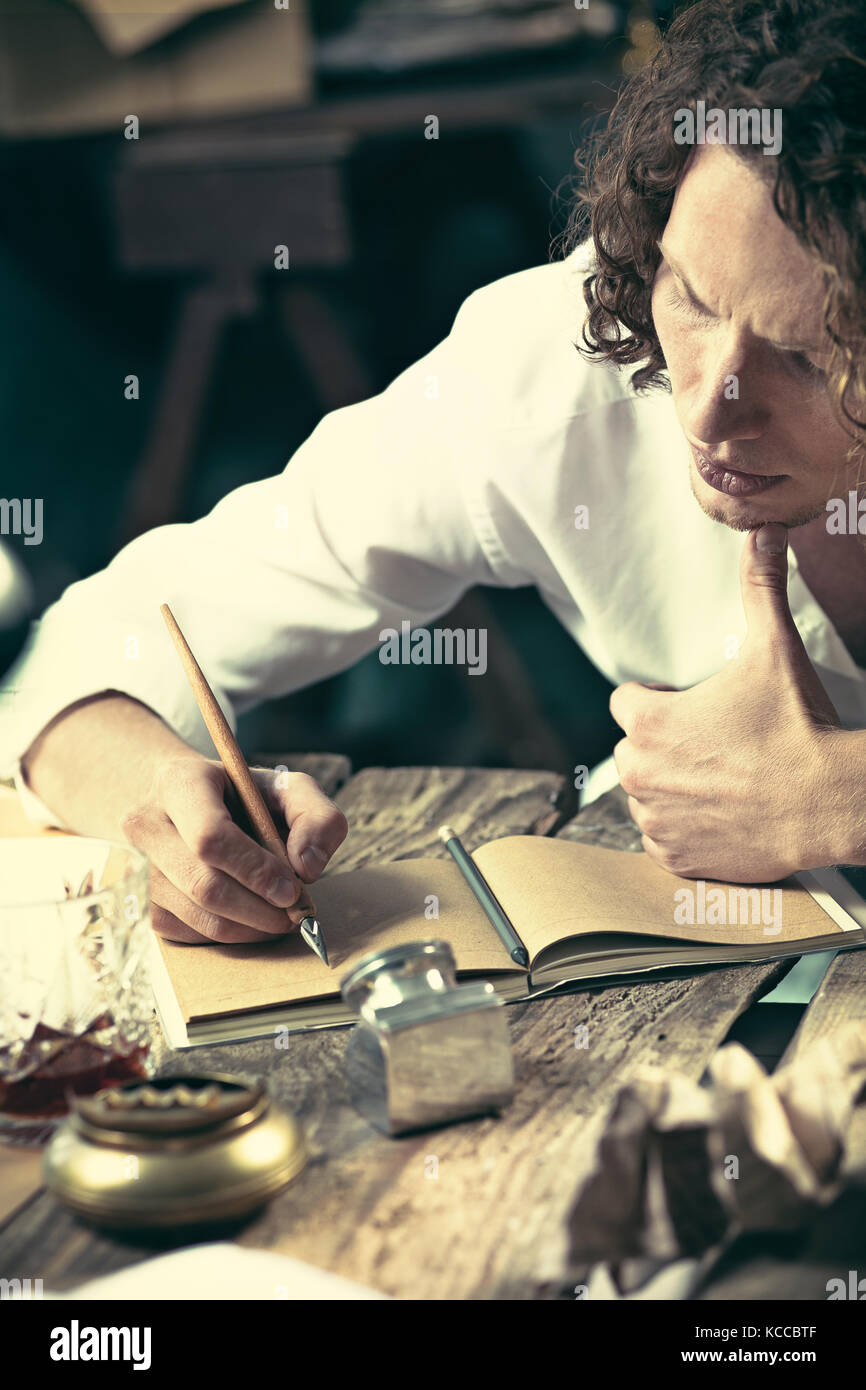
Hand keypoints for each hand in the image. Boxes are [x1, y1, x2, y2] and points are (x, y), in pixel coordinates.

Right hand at [120, 756, 347, 942]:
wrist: (192, 807)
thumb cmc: (244, 799)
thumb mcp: (289, 790)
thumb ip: (317, 818)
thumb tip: (307, 867)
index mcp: (180, 783)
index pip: (210, 837)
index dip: (255, 870)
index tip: (291, 889)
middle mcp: (146, 823)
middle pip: (203, 884)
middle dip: (259, 908)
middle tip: (295, 911)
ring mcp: (137, 866)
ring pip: (199, 916)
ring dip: (251, 927)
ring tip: (281, 916)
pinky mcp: (142, 902)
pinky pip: (190, 934)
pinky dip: (231, 936)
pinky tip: (252, 918)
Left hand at [610, 524, 842, 881]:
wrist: (827, 801)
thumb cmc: (796, 726)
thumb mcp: (776, 648)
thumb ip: (760, 587)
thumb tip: (765, 533)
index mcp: (647, 721)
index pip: (627, 702)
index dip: (660, 700)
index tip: (694, 706)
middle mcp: (638, 772)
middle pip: (635, 748)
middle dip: (666, 745)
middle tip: (717, 745)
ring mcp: (655, 819)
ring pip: (648, 795)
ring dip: (673, 787)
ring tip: (722, 779)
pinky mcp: (675, 858)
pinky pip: (661, 839)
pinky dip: (684, 830)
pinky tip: (720, 814)